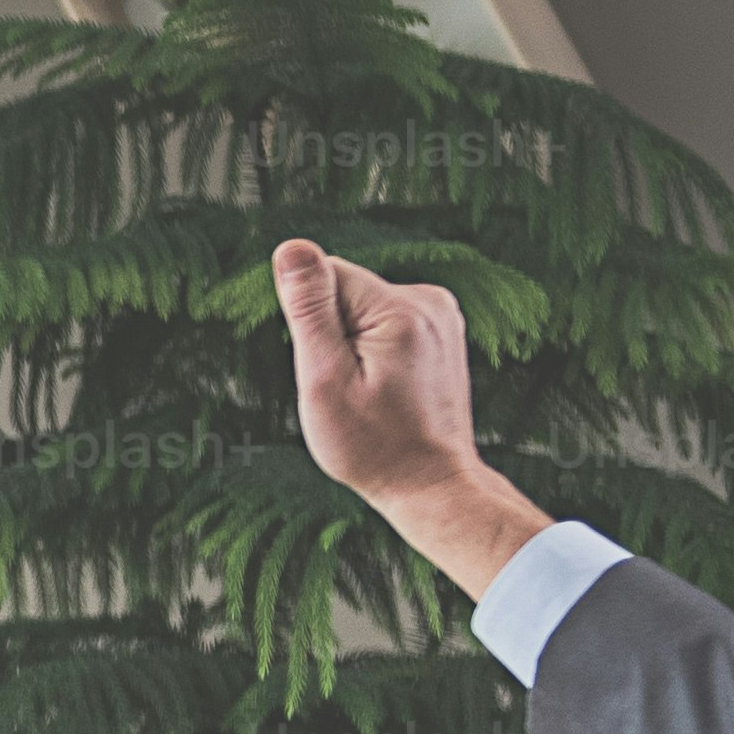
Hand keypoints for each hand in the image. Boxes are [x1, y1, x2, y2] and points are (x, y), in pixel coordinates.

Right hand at [272, 236, 551, 595]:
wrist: (432, 485)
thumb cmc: (373, 445)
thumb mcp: (325, 380)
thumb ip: (309, 310)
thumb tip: (292, 248)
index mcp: (400, 309)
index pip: (323, 276)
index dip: (310, 325)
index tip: (330, 370)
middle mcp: (429, 300)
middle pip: (344, 290)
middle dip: (331, 335)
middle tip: (348, 389)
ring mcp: (441, 314)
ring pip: (362, 307)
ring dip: (351, 345)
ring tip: (370, 393)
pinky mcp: (441, 328)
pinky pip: (383, 322)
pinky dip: (373, 351)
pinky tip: (385, 389)